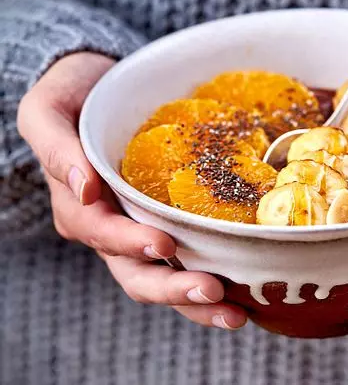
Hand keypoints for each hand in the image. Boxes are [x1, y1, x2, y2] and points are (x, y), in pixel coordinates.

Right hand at [17, 53, 246, 329]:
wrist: (101, 91)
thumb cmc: (73, 96)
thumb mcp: (48, 111)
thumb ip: (56, 147)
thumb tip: (83, 187)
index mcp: (79, 208)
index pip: (102, 233)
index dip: (129, 242)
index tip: (163, 244)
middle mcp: (110, 229)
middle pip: (137, 274)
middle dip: (174, 289)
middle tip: (213, 292)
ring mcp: (140, 232)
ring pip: (165, 278)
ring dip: (197, 301)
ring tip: (236, 313)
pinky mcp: (167, 224)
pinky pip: (186, 259)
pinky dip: (212, 276)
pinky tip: (242, 290)